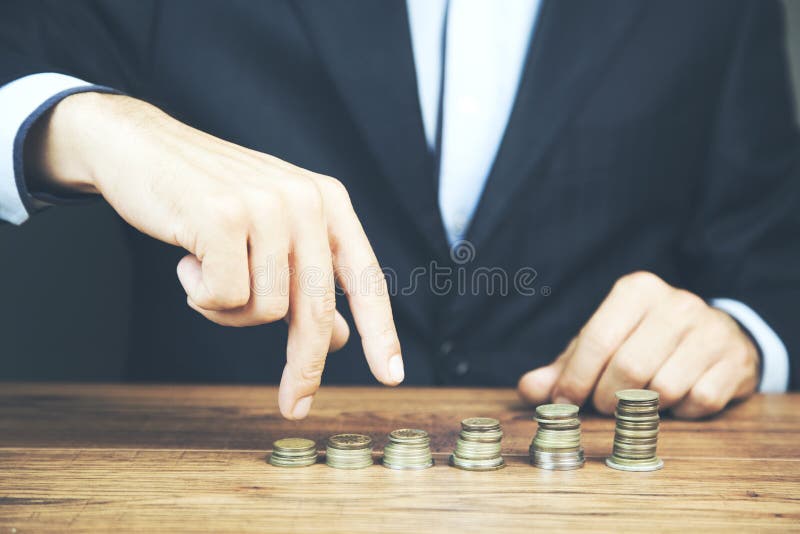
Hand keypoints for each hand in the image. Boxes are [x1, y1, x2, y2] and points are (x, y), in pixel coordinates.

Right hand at [27, 92, 403, 418]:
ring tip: (206, 273)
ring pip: (265, 310)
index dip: (382, 331)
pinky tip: (186, 260)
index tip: (393, 376)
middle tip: (294, 404)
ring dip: (228, 311)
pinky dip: (201, 295)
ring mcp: (267, 205)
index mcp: (329, 202)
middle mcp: (307, 200)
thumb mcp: (272, 235)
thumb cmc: (209, 198)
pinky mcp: (223, 216)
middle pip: (316, 309)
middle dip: (304, 365)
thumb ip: (306, 281)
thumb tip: (339, 339)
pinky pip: (224, 297)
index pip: (365, 278)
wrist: (142, 146)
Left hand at [517, 271, 758, 417]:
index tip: (564, 401)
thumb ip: (564, 366)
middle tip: (601, 405)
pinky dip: (680, 412)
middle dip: (607, 397)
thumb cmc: (644, 340)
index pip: (597, 339)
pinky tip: (675, 401)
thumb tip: (528, 389)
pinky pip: (698, 401)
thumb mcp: (602, 344)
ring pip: (664, 388)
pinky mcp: (734, 361)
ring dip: (644, 407)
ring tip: (638, 401)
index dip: (576, 378)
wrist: (715, 336)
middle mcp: (676, 303)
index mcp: (636, 291)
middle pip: (629, 368)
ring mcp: (710, 331)